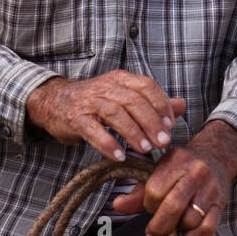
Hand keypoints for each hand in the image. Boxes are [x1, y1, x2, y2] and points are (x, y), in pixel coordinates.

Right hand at [25, 71, 185, 161]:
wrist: (54, 102)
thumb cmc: (95, 103)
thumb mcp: (124, 97)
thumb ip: (153, 102)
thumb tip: (182, 105)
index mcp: (120, 79)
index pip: (146, 86)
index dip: (161, 105)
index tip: (170, 125)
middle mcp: (105, 87)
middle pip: (133, 101)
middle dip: (151, 122)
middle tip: (162, 142)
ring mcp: (89, 102)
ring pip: (115, 113)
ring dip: (133, 132)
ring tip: (145, 149)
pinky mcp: (75, 118)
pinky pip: (93, 130)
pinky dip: (107, 143)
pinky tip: (118, 156)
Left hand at [110, 120, 236, 235]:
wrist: (216, 156)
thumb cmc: (182, 168)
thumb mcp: (159, 172)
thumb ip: (138, 192)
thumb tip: (117, 205)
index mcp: (175, 161)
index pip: (155, 191)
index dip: (149, 205)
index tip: (150, 207)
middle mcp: (195, 173)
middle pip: (173, 207)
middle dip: (159, 226)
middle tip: (153, 233)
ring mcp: (210, 189)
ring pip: (190, 220)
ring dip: (179, 229)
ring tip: (176, 224)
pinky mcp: (220, 204)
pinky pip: (207, 229)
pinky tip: (189, 232)